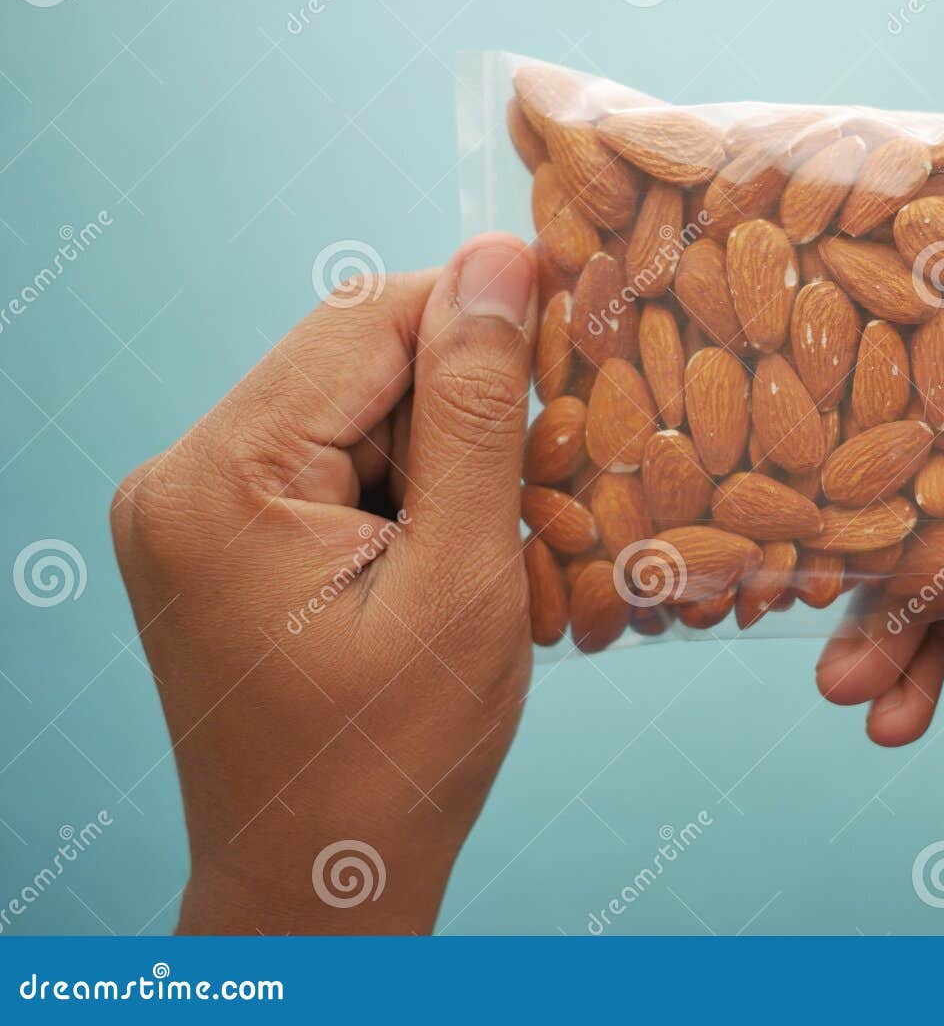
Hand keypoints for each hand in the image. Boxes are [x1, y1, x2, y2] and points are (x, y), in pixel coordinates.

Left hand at [110, 234, 539, 933]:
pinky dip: (400, 487)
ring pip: (346, 408)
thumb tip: (499, 261)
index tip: (572, 343)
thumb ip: (479, 411)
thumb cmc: (395, 755)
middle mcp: (178, 476)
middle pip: (351, 362)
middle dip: (459, 404)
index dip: (478, 314)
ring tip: (482, 542)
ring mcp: (187, 508)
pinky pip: (324, 460)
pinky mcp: (214, 536)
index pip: (365, 319)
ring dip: (435, 451)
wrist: (318, 876)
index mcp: (220, 479)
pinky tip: (441, 552)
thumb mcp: (463, 575)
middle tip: (535, 479)